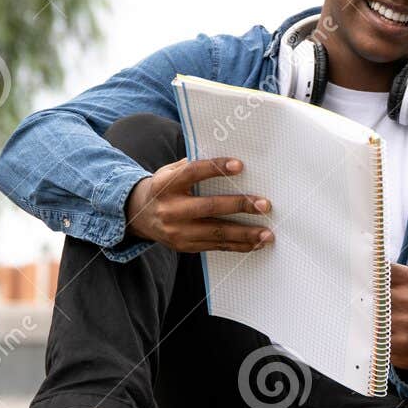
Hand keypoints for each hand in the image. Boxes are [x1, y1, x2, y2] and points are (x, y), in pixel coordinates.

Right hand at [123, 156, 272, 252]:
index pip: (192, 173)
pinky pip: (216, 246)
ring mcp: (177, 232)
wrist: (139, 217)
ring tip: (268, 233)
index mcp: (165, 185)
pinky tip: (256, 243)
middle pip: (208, 207)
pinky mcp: (186, 247)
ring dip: (245, 234)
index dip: (215, 168)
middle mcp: (170, 210)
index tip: (240, 165)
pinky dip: (238, 246)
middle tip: (264, 205)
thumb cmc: (164, 188)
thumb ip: (192, 165)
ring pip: (216, 233)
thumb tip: (227, 161)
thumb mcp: (169, 172)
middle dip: (239, 206)